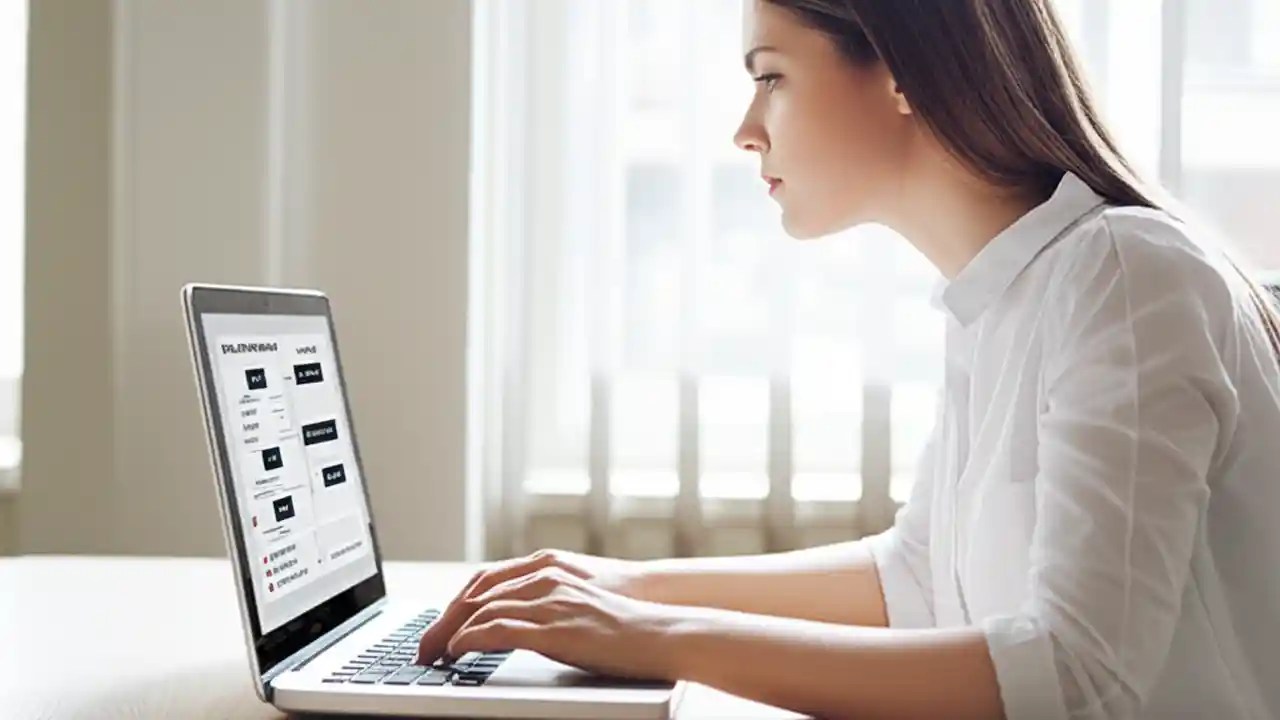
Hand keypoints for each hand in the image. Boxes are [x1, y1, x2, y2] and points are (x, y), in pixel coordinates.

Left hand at [415, 550, 662, 666]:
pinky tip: (458, 650)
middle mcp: (544, 579)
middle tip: (424, 645)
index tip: (438, 624)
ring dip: (450, 633)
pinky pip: (499, 629)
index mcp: (548, 569)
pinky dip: (471, 639)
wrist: (659, 631)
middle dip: (443, 619)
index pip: (485, 580)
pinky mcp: (554, 628)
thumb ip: (545, 605)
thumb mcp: (576, 603)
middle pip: (476, 594)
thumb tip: (515, 625)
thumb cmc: (622, 624)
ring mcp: (549, 602)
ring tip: (433, 653)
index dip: (455, 603)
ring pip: (481, 610)